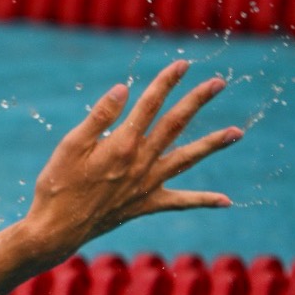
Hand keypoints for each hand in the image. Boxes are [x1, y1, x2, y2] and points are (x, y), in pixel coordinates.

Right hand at [20, 60, 242, 259]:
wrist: (56, 230)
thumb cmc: (57, 185)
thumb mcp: (70, 146)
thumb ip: (99, 116)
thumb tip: (124, 88)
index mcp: (122, 144)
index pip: (150, 105)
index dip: (167, 82)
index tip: (183, 64)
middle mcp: (140, 162)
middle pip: (175, 124)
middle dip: (197, 101)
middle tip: (219, 83)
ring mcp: (147, 185)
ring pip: (187, 159)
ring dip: (213, 144)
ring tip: (238, 133)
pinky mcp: (146, 205)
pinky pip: (180, 201)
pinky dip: (203, 200)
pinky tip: (226, 200)